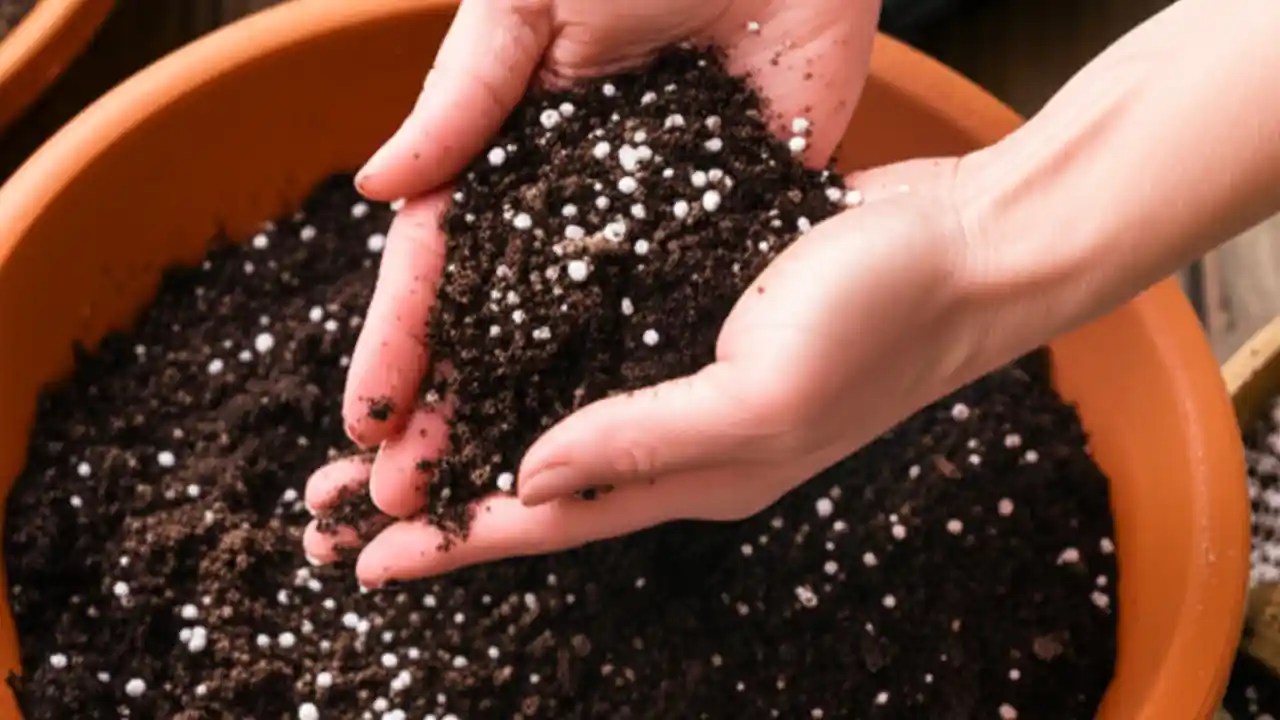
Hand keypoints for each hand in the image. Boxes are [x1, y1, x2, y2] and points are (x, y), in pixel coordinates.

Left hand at [305, 159, 994, 585]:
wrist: (968, 247)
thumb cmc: (883, 317)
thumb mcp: (764, 391)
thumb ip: (647, 437)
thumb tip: (530, 473)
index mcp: (698, 472)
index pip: (549, 521)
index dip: (454, 540)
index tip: (362, 560)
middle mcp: (683, 438)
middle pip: (533, 483)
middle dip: (435, 502)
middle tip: (334, 512)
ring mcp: (690, 382)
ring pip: (552, 422)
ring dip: (466, 435)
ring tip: (385, 443)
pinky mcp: (698, 323)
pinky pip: (591, 357)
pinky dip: (524, 367)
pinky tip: (487, 355)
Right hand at [341, 0, 880, 445]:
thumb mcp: (527, 6)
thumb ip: (462, 97)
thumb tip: (378, 191)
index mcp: (504, 148)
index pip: (439, 266)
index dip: (401, 344)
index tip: (364, 424)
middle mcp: (566, 200)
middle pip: (499, 323)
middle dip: (451, 407)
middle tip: (405, 493)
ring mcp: (643, 220)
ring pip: (578, 338)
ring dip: (534, 418)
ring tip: (494, 499)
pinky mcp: (720, 220)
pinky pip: (673, 310)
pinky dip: (641, 377)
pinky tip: (612, 447)